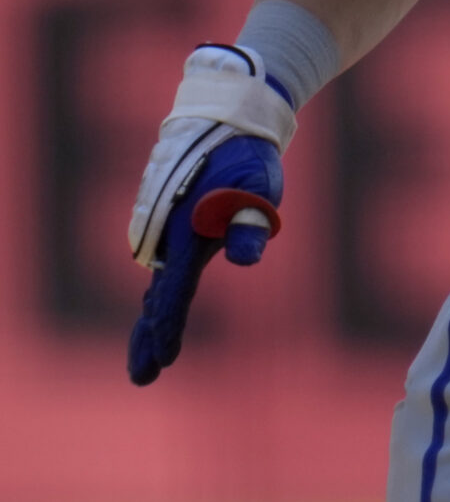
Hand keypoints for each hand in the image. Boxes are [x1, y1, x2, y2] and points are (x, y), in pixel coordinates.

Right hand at [130, 134, 282, 385]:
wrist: (224, 123)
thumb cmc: (245, 158)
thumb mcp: (257, 188)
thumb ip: (250, 225)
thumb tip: (246, 260)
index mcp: (185, 233)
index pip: (175, 292)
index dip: (168, 327)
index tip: (164, 358)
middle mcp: (166, 236)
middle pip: (156, 299)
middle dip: (149, 338)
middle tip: (142, 378)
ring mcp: (164, 231)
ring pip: (157, 286)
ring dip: (151, 320)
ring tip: (149, 355)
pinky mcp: (170, 226)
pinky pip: (163, 269)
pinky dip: (159, 295)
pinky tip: (158, 313)